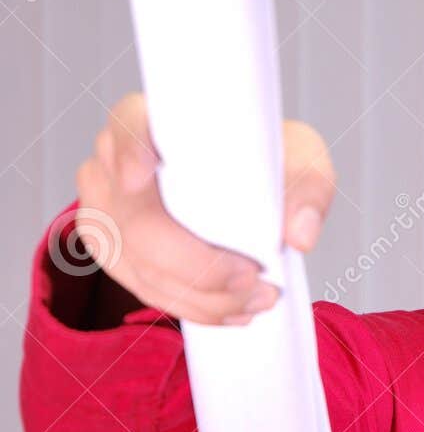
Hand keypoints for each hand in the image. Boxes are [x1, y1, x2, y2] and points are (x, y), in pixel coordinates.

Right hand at [74, 92, 335, 324]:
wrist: (251, 191)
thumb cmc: (269, 163)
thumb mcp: (303, 162)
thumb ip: (308, 191)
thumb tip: (299, 235)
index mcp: (158, 119)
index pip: (128, 123)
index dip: (128, 149)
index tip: (141, 176)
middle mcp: (117, 159)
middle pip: (135, 218)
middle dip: (196, 263)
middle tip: (253, 280)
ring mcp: (107, 207)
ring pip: (139, 262)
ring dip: (200, 294)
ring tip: (257, 301)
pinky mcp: (114, 248)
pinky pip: (142, 285)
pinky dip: (190, 305)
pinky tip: (231, 312)